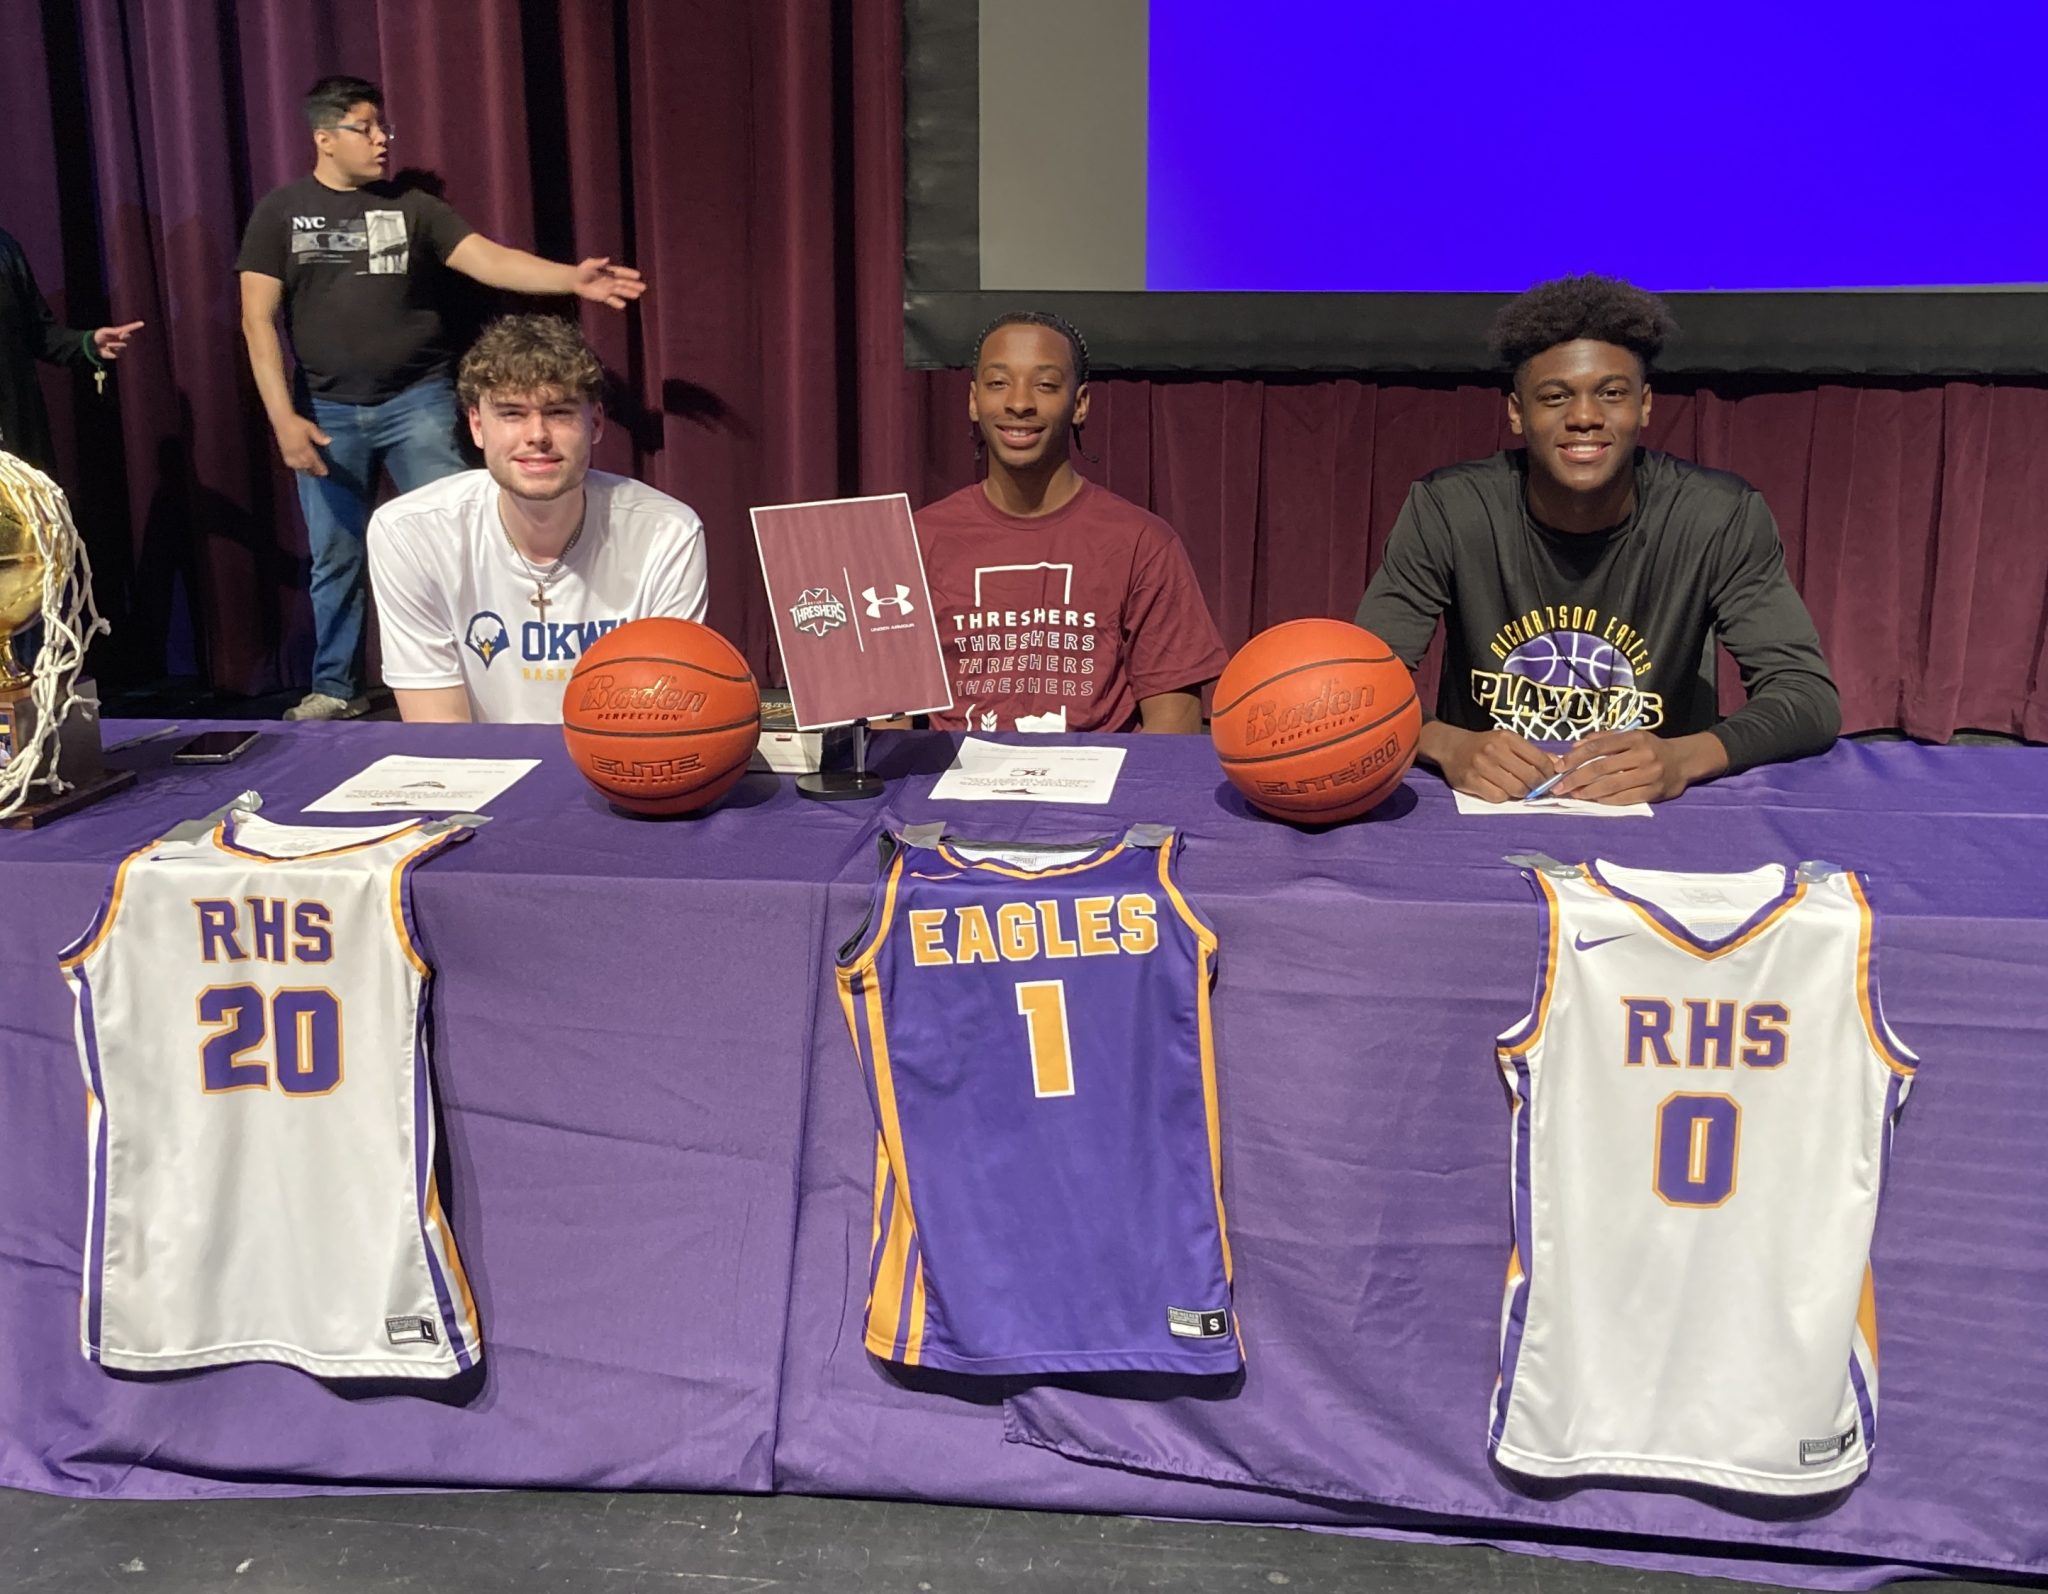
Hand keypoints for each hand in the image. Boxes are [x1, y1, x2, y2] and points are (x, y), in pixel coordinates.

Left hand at [93, 321, 143, 359]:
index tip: (142, 323)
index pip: (128, 328)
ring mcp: (120, 346)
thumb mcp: (103, 331)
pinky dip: (112, 350)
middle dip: (124, 336)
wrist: (92, 346)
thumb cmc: (97, 336)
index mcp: (118, 332)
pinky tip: (107, 349)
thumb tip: (121, 334)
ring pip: (123, 345)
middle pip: (128, 337)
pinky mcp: (118, 354)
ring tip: (106, 344)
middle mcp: (121, 339)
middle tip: (119, 336)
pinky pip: (118, 352)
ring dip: (114, 344)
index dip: (135, 326)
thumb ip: (113, 331)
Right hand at [274, 414, 331, 475]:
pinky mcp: (283, 452)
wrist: (282, 419)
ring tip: (312, 473)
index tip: (325, 473)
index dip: (319, 467)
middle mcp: (296, 452)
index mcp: (304, 446)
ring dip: (305, 470)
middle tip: (320, 474)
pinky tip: (299, 468)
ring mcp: (289, 453)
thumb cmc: (297, 422)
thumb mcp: (310, 427)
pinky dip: (296, 467)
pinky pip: (290, 463)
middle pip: (306, 465)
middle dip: (314, 471)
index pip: (313, 460)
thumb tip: (329, 441)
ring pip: (298, 466)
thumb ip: (319, 435)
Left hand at [572, 257, 645, 308]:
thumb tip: (607, 259)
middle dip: (633, 285)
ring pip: (620, 291)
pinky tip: (623, 305)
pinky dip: (616, 303)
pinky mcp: (603, 296)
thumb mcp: (589, 264)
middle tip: (643, 287)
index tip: (638, 275)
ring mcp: (608, 289)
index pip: (621, 272)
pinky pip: (611, 300)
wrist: (574, 281)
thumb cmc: (582, 270)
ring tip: (637, 295)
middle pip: (623, 283)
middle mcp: (611, 280)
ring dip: (628, 293)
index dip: (629, 274)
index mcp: (608, 271)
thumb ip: (597, 262)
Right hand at [1429, 725, 1558, 801]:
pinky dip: (1503, 797)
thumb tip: (1557, 765)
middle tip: (1536, 789)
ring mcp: (1481, 766)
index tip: (1549, 779)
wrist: (1452, 746)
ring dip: (1521, 793)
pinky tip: (1501, 791)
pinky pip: (1496, 796)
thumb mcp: (1508, 741)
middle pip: (1529, 776)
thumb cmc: (1484, 745)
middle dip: (1537, 786)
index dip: (1548, 774)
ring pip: (1514, 788)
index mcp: (1507, 738)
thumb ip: (1531, 753)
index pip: (1539, 760)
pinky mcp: (1471, 781)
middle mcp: (1494, 750)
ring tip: (1519, 790)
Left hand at [1553, 729, 1721, 804]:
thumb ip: (1604, 739)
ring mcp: (1649, 774)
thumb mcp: (1631, 736)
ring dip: (1587, 791)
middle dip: (1575, 778)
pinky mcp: (1654, 792)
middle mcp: (1642, 755)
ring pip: (1611, 785)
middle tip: (1559, 787)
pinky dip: (1605, 800)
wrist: (1683, 761)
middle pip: (1601, 767)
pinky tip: (1593, 799)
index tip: (1558, 767)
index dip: (1575, 757)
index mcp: (1634, 738)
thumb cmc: (1650, 748)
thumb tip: (1575, 746)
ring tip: (1573, 794)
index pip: (1598, 747)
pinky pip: (1624, 798)